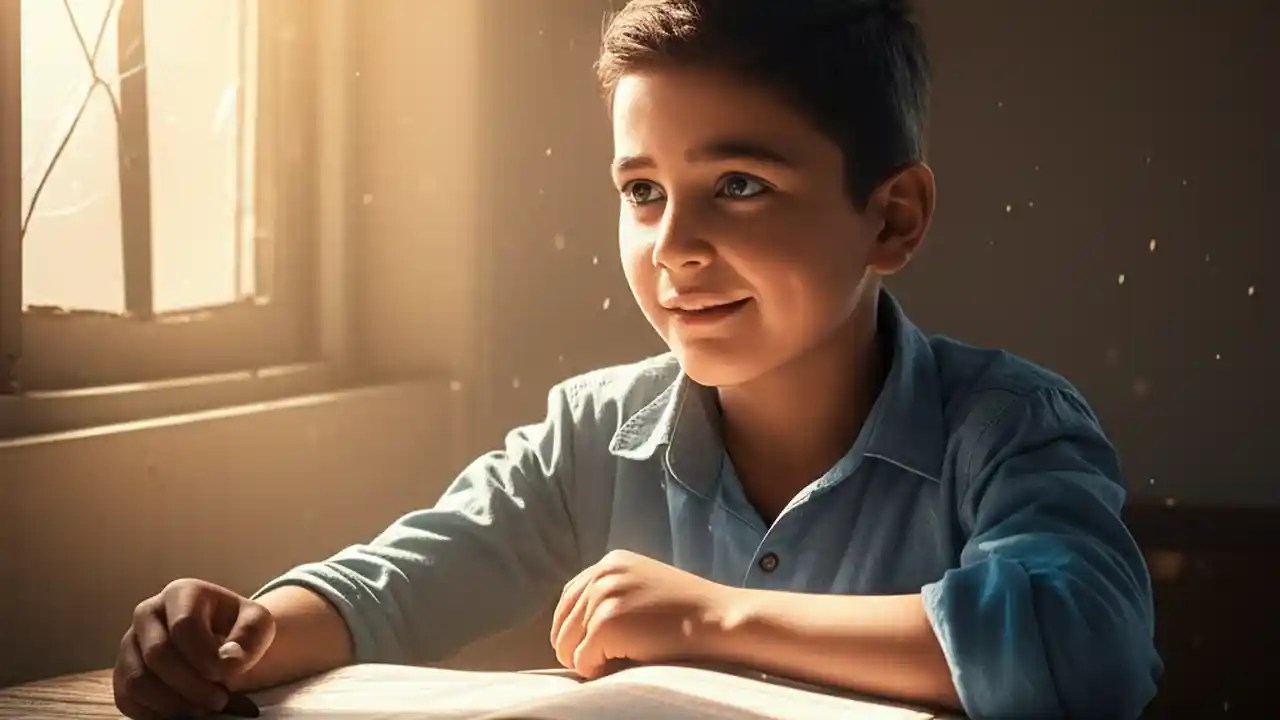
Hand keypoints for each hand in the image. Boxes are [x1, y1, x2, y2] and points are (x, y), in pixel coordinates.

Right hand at [113, 578, 275, 718]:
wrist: (224, 644)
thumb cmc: (240, 631)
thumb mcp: (258, 626)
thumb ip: (248, 639)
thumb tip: (227, 660)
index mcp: (181, 593)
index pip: (183, 626)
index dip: (205, 657)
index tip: (227, 674)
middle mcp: (147, 613)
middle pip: (157, 654)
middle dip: (190, 685)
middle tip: (219, 700)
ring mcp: (130, 643)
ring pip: (137, 680)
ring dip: (173, 703)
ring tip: (204, 709)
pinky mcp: (122, 672)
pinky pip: (128, 699)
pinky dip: (156, 714)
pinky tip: (185, 714)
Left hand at [550, 549, 732, 678]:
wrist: (720, 621)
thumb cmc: (690, 614)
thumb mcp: (646, 587)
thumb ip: (614, 594)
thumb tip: (576, 628)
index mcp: (611, 562)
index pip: (569, 598)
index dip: (573, 629)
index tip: (586, 648)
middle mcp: (602, 574)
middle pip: (562, 623)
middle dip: (575, 648)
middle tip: (600, 664)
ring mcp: (603, 597)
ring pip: (567, 645)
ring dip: (587, 661)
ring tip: (617, 663)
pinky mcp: (607, 624)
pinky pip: (582, 662)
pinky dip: (598, 672)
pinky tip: (625, 665)